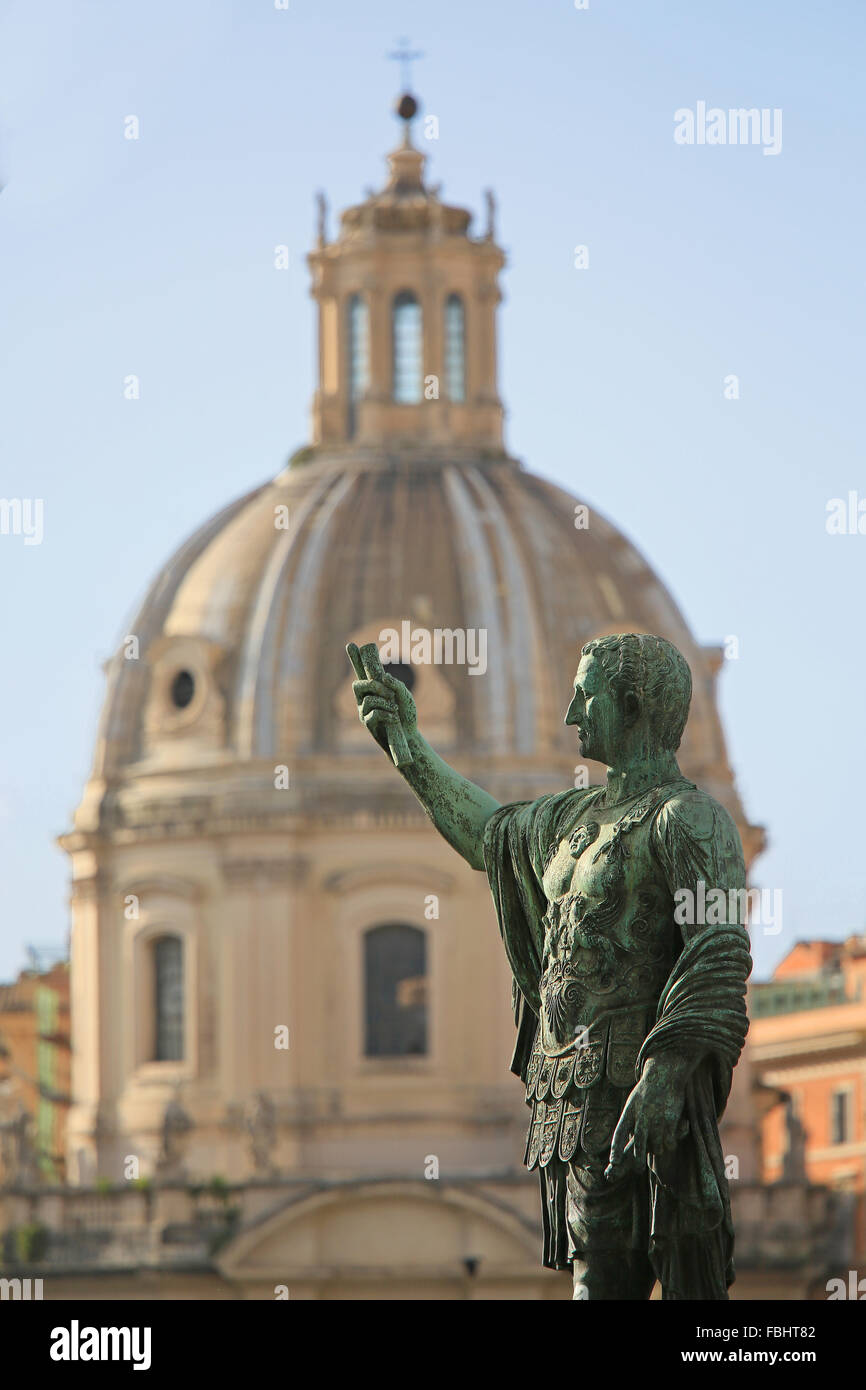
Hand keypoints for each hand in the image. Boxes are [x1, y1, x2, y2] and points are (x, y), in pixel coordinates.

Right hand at [353, 670, 417, 753]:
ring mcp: (364, 712)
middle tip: (390, 693)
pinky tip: (394, 718)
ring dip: (384, 702)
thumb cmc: (406, 713)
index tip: (362, 658)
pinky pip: (373, 714)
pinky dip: (386, 714)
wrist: (409, 734)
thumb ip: (396, 685)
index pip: (360, 678)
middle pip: (357, 686)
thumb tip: (384, 676)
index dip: (360, 668)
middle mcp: (364, 700)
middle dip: (374, 686)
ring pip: (368, 700)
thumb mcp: (405, 696)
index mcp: (371, 691)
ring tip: (395, 708)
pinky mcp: (368, 724)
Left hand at [605, 1055, 689, 1180]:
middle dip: (637, 1160)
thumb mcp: (633, 1101)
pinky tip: (670, 1140)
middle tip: (637, 1170)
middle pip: (638, 1144)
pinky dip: (670, 1144)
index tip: (613, 1162)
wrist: (665, 1072)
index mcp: (629, 1111)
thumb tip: (625, 1139)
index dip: (616, 1149)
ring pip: (656, 1146)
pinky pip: (670, 1142)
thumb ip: (630, 1120)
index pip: (619, 1133)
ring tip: (659, 1146)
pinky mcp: (671, 1119)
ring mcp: (657, 1118)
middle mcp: (642, 1116)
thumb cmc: (648, 1089)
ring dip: (657, 1149)